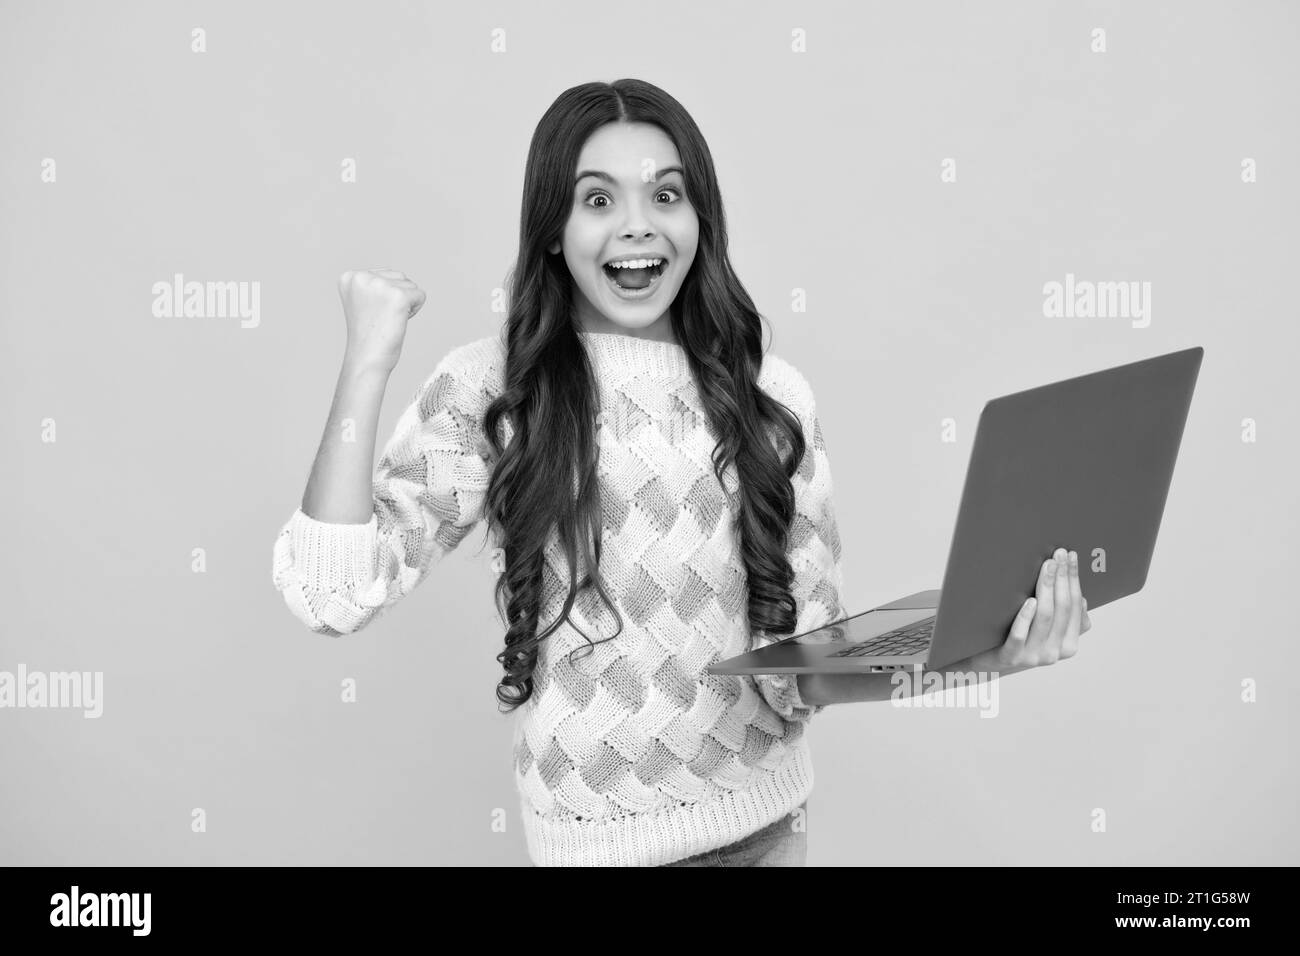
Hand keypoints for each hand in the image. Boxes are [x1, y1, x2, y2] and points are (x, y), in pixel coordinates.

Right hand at [338, 268, 426, 373]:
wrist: (366, 359)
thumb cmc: (368, 336)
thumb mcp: (364, 302)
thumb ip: (374, 285)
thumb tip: (399, 278)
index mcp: (350, 278)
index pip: (385, 275)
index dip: (385, 297)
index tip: (372, 314)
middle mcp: (362, 277)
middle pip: (399, 277)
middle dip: (397, 298)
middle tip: (382, 318)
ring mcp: (380, 285)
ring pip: (410, 285)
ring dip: (406, 304)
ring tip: (388, 320)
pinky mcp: (398, 296)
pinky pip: (420, 295)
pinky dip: (415, 310)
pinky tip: (399, 321)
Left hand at [994, 547, 1091, 669]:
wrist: (986, 661)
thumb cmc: (1019, 638)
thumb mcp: (1045, 629)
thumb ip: (1064, 617)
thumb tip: (1083, 599)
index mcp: (1068, 644)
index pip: (1076, 606)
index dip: (1074, 579)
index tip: (1070, 556)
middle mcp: (1055, 652)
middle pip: (1062, 608)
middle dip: (1062, 578)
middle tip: (1059, 554)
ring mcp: (1033, 656)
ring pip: (1045, 617)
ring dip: (1047, 588)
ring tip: (1046, 567)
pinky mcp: (1011, 657)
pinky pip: (1020, 635)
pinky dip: (1026, 617)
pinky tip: (1029, 601)